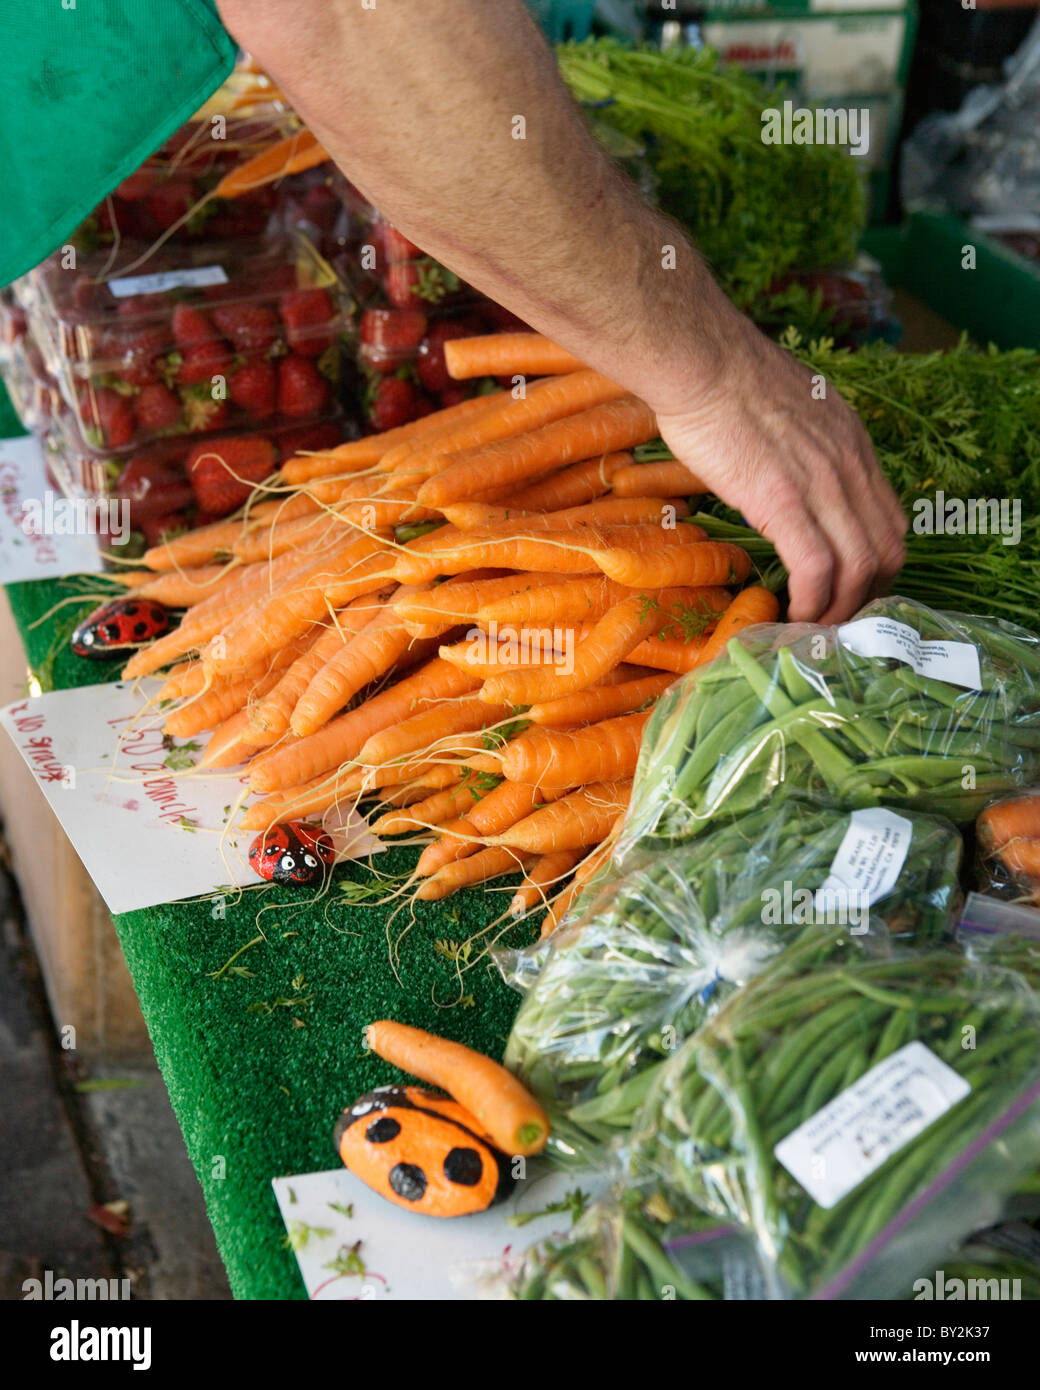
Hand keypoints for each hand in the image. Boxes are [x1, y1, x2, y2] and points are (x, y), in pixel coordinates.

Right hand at [653, 317, 906, 624]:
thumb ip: (801, 444)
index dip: (878, 565)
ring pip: (859, 565)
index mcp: (852, 443)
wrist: (699, 359)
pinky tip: (792, 614)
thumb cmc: (724, 377)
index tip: (851, 589)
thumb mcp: (788, 408)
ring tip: (813, 627)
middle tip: (835, 619)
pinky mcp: (783, 499)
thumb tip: (782, 470)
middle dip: (866, 596)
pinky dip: (811, 601)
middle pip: (886, 549)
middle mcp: (850, 464)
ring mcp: (821, 483)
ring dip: (839, 607)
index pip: (890, 519)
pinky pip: (815, 566)